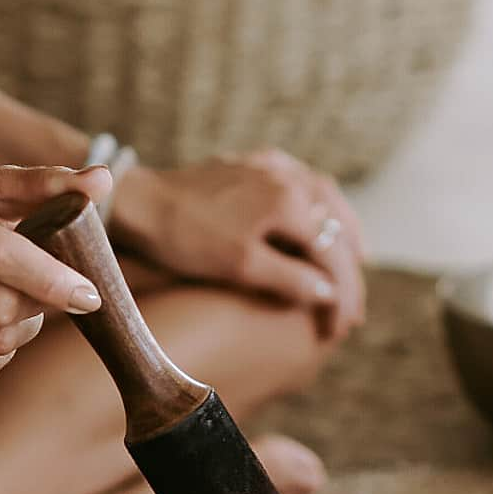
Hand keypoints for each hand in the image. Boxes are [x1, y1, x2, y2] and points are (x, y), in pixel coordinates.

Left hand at [113, 149, 365, 338]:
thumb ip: (289, 279)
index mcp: (290, 201)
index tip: (339, 329)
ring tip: (354, 261)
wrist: (138, 202)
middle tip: (352, 308)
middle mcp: (289, 176)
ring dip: (341, 232)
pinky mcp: (252, 164)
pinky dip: (317, 207)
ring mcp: (271, 166)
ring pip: (325, 198)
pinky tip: (316, 220)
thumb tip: (328, 294)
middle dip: (347, 270)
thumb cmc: (184, 238)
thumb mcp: (240, 266)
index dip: (341, 296)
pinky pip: (300, 182)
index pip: (331, 255)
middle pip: (336, 226)